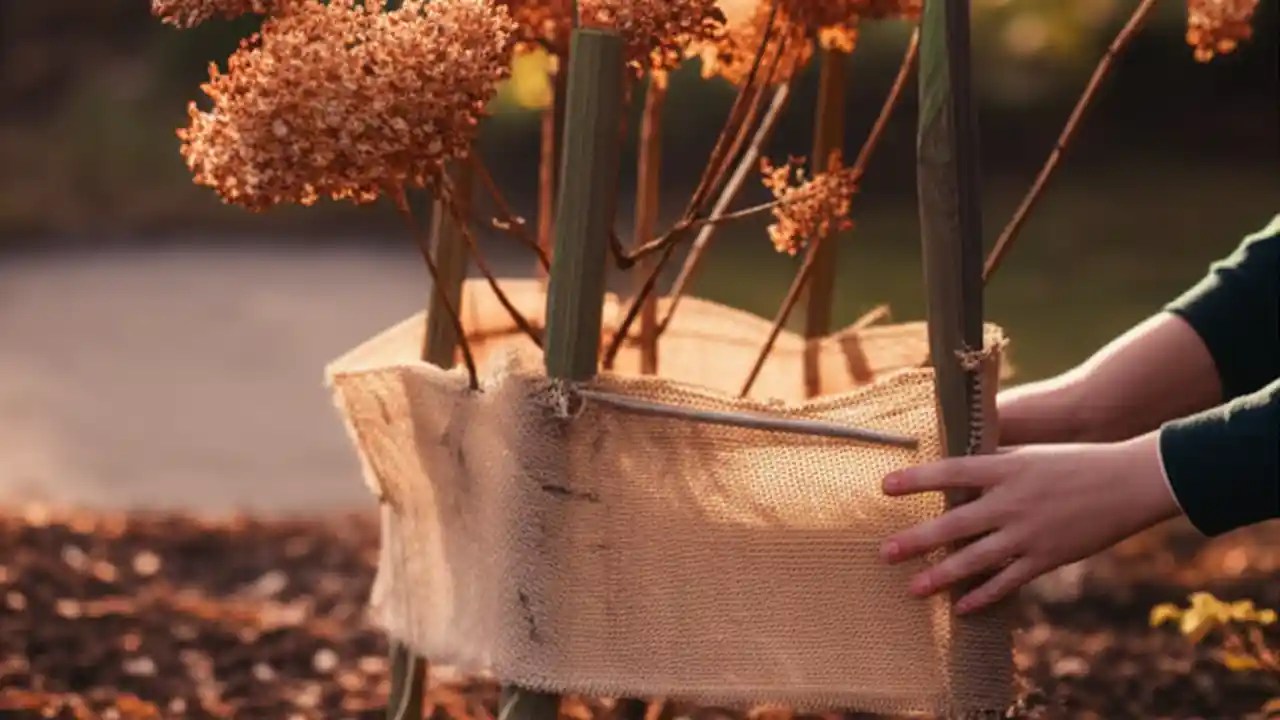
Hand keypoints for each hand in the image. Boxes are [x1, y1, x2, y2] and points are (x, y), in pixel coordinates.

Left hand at [878, 431, 1180, 614]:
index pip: (949, 473)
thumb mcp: (1028, 456)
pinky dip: (983, 596)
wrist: (1128, 482)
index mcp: (1004, 470)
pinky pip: (1007, 582)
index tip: (883, 487)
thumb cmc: (1075, 462)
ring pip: (975, 560)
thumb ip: (991, 465)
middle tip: (885, 553)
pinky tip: (960, 607)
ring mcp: (1028, 534)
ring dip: (941, 576)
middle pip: (953, 524)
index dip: (915, 479)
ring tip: (912, 588)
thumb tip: (952, 471)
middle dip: (916, 540)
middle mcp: (1011, 503)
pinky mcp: (1046, 558)